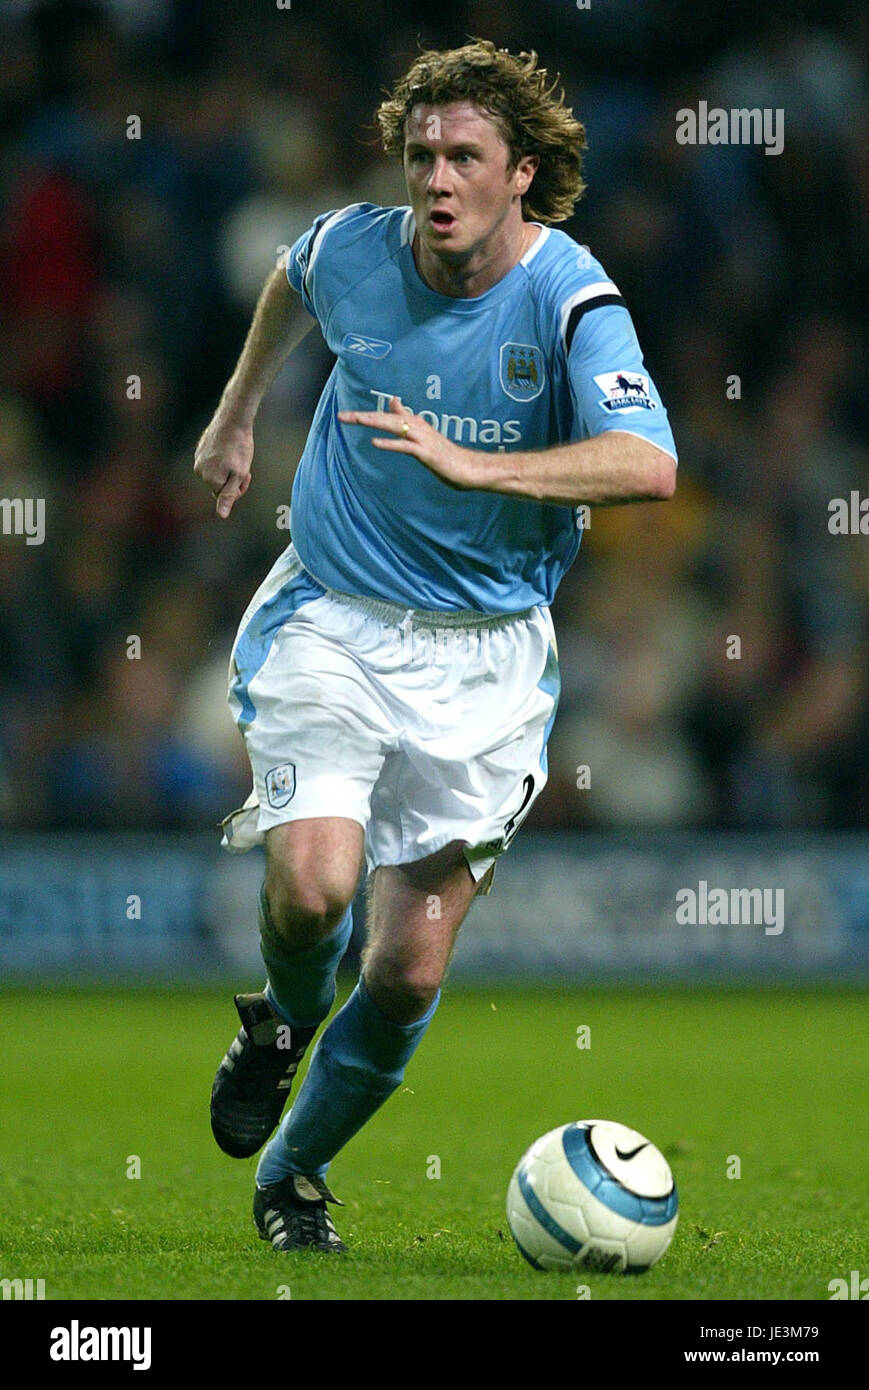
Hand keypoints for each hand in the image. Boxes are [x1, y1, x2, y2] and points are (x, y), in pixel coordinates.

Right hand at [194, 412, 253, 517]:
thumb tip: (222, 516)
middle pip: (218, 485)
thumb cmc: (239, 447)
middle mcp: (199, 471)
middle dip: (232, 478)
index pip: (225, 496)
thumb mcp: (239, 474)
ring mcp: (198, 459)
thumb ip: (229, 495)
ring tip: (235, 454)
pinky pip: (211, 461)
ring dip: (227, 468)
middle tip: (243, 464)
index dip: (239, 487)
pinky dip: (221, 458)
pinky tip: (228, 447)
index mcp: (210, 479)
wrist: (233, 419)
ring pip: (215, 473)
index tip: (246, 473)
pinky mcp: (199, 449)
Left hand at [337, 395, 483, 490]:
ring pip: (395, 427)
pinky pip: (406, 447)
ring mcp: (422, 439)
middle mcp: (417, 426)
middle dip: (364, 417)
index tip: (346, 416)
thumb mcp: (422, 434)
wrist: (469, 467)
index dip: (366, 415)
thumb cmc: (445, 454)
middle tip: (342, 416)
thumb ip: (406, 418)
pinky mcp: (427, 453)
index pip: (386, 416)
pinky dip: (391, 443)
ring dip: (375, 423)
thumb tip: (394, 401)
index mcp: (415, 423)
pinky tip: (376, 442)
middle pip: (386, 418)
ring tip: (356, 420)